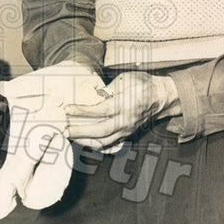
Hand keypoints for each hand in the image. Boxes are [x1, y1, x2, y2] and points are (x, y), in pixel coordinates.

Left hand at [64, 71, 180, 150]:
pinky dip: (94, 145)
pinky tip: (82, 140)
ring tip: (69, 135)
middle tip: (63, 128)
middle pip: (99, 131)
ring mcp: (126, 130)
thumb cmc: (142, 84)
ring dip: (83, 140)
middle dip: (78, 131)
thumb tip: (92, 95)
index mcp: (125, 104)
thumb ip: (108, 88)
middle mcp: (126, 121)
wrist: (161, 97)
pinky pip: (108, 144)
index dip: (82, 111)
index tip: (67, 109)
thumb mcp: (125, 78)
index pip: (100, 110)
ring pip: (103, 142)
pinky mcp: (126, 135)